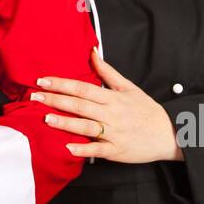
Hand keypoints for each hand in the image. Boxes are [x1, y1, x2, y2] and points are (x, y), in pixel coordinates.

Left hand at [31, 47, 183, 163]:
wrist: (169, 133)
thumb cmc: (146, 110)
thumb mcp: (129, 87)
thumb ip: (108, 71)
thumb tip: (92, 52)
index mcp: (113, 98)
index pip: (82, 88)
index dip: (61, 84)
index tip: (43, 81)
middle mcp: (112, 114)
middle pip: (80, 105)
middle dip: (56, 100)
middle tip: (34, 97)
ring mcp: (114, 133)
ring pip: (86, 127)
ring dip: (65, 123)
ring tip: (46, 118)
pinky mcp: (116, 151)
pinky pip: (97, 150)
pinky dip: (83, 150)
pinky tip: (67, 147)